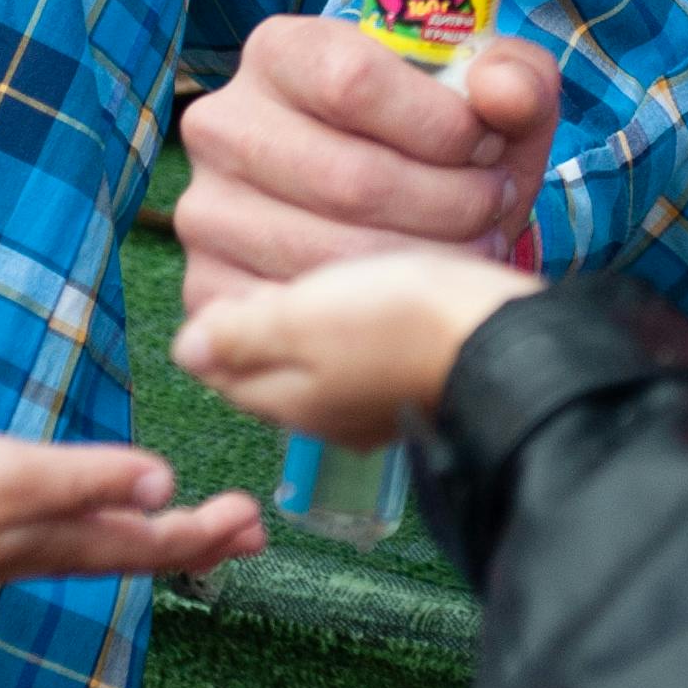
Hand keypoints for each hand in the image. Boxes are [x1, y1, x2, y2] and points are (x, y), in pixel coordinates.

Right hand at [0, 433, 267, 586]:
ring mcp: (17, 542)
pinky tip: (92, 507)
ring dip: (157, 531)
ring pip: (106, 541)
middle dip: (197, 538)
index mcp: (66, 539)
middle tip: (250, 529)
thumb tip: (164, 484)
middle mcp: (50, 548)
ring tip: (192, 520)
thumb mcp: (14, 477)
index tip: (255, 518)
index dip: (209, 533)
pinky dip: (103, 518)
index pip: (156, 544)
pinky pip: (68, 529)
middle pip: (139, 548)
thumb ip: (87, 480)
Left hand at [170, 249, 537, 447]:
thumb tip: (184, 351)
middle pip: (268, 368)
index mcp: (287, 400)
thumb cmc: (401, 323)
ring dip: (310, 325)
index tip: (233, 275)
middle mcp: (325, 416)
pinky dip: (356, 330)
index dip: (218, 321)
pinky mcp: (415, 386)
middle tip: (272, 272)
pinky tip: (374, 300)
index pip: (222, 367)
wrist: (504, 340)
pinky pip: (364, 358)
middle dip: (260, 326)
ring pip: (318, 362)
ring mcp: (373, 407)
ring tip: (322, 277)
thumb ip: (241, 336)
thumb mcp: (304, 318)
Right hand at [175, 18, 560, 308]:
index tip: (488, 147)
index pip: (353, 82)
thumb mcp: (491, 98)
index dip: (440, 125)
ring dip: (425, 262)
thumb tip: (500, 92)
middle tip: (493, 209)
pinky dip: (370, 317)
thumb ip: (515, 77)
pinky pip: (295, 315)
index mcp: (279, 52)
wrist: (395, 220)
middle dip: (449, 204)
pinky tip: (412, 294)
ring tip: (470, 249)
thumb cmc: (440, 146)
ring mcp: (205, 212)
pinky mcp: (206, 289)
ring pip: (330, 255)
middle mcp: (221, 125)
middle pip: (350, 179)